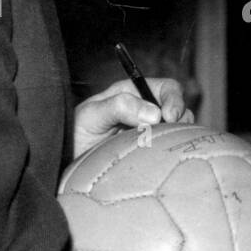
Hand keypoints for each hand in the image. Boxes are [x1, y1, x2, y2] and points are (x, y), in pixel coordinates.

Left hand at [72, 78, 192, 159]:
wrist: (71, 162)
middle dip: (180, 120)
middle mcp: (146, 111)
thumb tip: (154, 114)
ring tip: (159, 148)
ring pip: (180, 131)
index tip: (169, 116)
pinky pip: (172, 150)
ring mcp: (151, 133)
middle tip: (168, 135)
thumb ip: (119, 106)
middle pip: (179, 109)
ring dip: (176, 138)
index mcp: (133, 94)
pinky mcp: (153, 153)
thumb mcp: (92, 115)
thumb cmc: (76, 133)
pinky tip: (160, 159)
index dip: (174, 99)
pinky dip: (173, 153)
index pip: (166, 88)